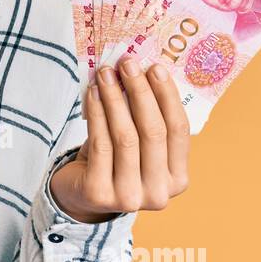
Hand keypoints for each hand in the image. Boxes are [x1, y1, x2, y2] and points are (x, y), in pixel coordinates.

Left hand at [50, 54, 190, 222]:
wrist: (81, 196)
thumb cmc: (115, 162)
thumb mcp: (137, 144)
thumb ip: (145, 118)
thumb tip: (140, 71)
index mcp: (178, 179)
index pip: (179, 130)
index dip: (168, 96)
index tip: (155, 67)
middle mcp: (159, 193)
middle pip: (153, 132)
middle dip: (140, 92)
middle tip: (128, 64)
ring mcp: (130, 197)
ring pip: (126, 137)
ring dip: (115, 98)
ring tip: (106, 73)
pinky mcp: (99, 194)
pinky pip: (100, 144)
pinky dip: (97, 114)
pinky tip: (92, 93)